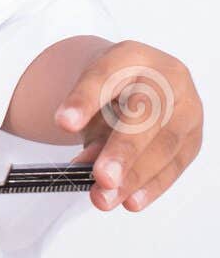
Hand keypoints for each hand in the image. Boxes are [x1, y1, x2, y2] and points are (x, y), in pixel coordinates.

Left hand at [54, 39, 202, 212]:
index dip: (84, 100)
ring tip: (107, 197)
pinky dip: (153, 186)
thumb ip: (83, 125)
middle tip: (102, 177)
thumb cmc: (111, 91)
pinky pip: (176, 164)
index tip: (63, 123)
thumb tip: (83, 166)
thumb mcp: (89, 99)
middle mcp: (167, 76)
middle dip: (123, 149)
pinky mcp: (193, 136)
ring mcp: (187, 105)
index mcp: (131, 56)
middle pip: (147, 112)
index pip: (106, 75)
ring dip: (136, 176)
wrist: (137, 85)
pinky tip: (133, 200)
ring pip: (166, 143)